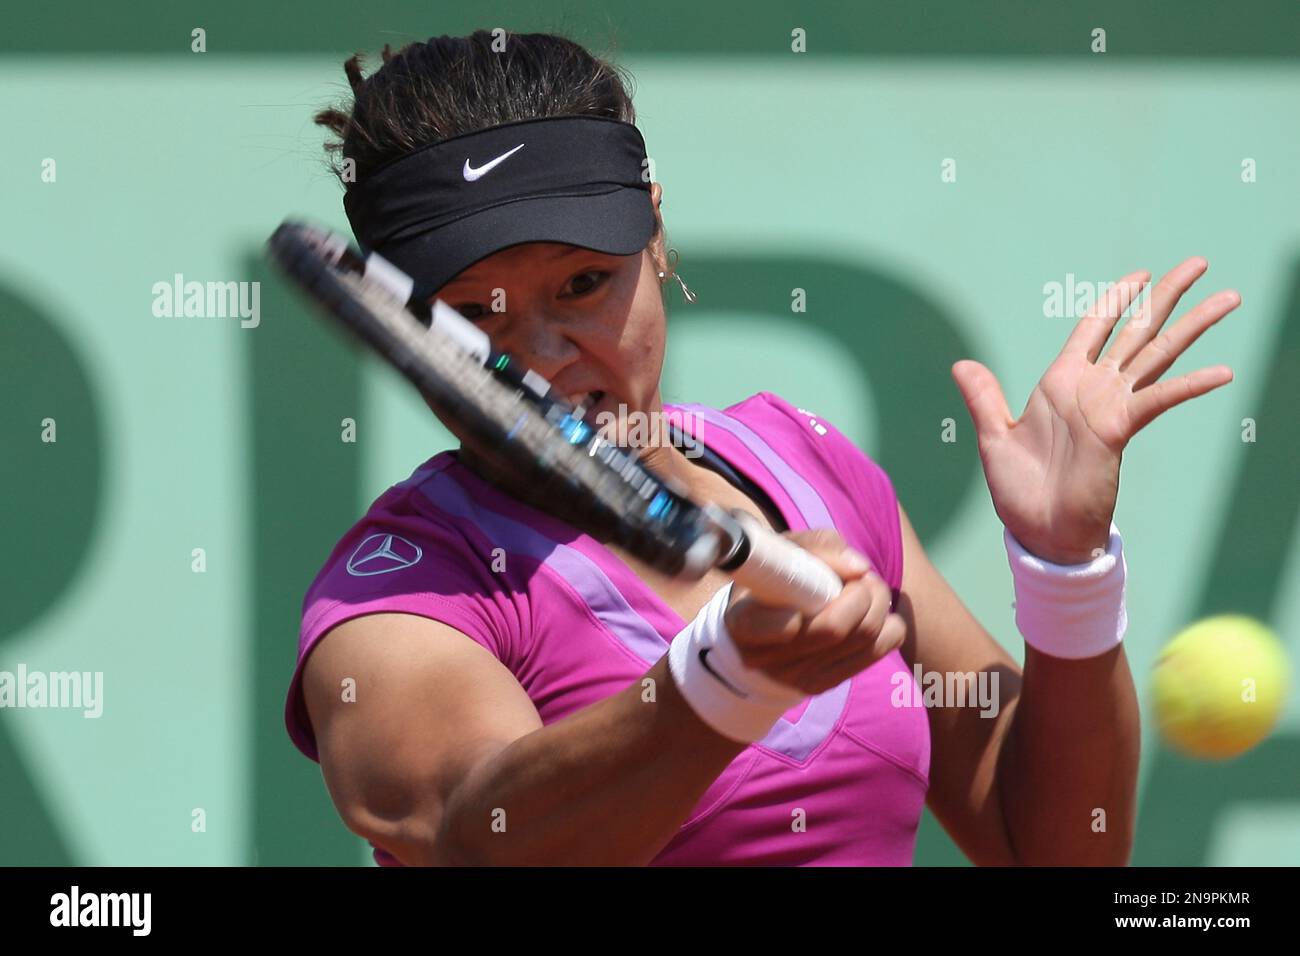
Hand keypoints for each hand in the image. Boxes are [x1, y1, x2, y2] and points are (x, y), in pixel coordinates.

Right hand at [724, 529, 905, 695]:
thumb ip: (819, 548)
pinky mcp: (824, 685)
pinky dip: (888, 627)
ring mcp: (795, 678)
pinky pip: (878, 652)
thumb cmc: (775, 579)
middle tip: (862, 577)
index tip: (825, 579)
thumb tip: (859, 568)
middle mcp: (766, 658)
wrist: (764, 626)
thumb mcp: (786, 551)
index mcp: (745, 623)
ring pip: (864, 640)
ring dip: (879, 604)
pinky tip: (874, 613)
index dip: (819, 601)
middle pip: (835, 629)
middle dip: (863, 593)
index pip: (785, 626)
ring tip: (868, 588)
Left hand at [952, 257, 1238, 563]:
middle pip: (1137, 330)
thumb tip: (961, 364)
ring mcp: (1111, 407)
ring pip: (1158, 354)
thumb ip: (983, 399)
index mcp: (1060, 383)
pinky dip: (1190, 385)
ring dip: (1193, 326)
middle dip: (1167, 296)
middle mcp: (1092, 389)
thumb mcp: (993, 438)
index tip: (1141, 273)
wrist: (1039, 533)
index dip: (1116, 299)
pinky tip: (1222, 371)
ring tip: (1230, 298)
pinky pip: (1159, 399)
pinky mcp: (1119, 429)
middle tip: (1200, 262)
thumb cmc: (1019, 491)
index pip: (1093, 328)